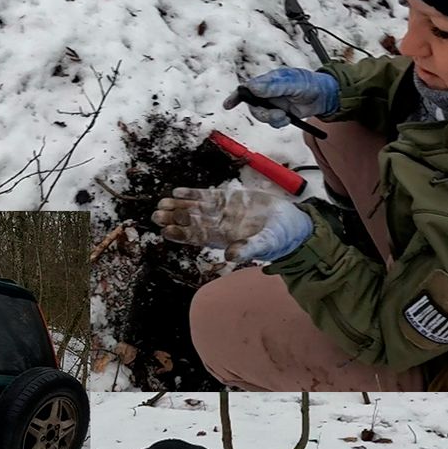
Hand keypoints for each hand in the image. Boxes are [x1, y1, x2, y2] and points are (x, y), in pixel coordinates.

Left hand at [153, 185, 313, 260]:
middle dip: (174, 218)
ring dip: (178, 205)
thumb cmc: (279, 238)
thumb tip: (230, 256)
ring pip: (195, 208)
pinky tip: (178, 191)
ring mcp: (222, 211)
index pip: (197, 237)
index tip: (165, 231)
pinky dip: (193, 194)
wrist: (291, 224)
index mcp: (224, 239)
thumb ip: (247, 250)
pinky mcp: (229, 198)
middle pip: (191, 222)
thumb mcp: (265, 244)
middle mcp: (218, 225)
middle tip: (156, 214)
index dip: (181, 234)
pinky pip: (207, 196)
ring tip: (162, 202)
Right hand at [224, 67, 339, 127]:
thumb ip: (274, 86)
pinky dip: (279, 122)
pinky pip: (271, 122)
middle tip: (277, 114)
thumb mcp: (294, 83)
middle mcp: (268, 92)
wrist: (324, 97)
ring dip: (272, 118)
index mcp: (269, 80)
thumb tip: (253, 87)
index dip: (237, 96)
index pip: (248, 88)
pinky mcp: (279, 113)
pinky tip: (289, 118)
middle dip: (262, 113)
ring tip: (285, 116)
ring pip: (261, 115)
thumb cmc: (310, 84)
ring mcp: (273, 103)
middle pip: (253, 105)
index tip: (229, 104)